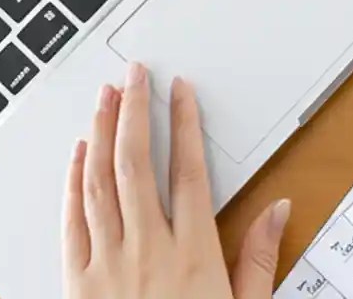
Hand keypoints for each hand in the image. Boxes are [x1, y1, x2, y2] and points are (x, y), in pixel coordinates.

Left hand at [63, 62, 290, 298]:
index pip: (189, 172)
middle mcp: (148, 251)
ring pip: (99, 184)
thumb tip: (280, 209)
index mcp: (193, 254)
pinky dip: (73, 182)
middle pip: (137, 165)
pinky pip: (72, 221)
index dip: (185, 125)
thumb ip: (259, 257)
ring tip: (104, 99)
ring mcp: (108, 264)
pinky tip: (78, 155)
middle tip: (135, 75)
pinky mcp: (77, 282)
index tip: (182, 92)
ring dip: (100, 134)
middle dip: (134, 112)